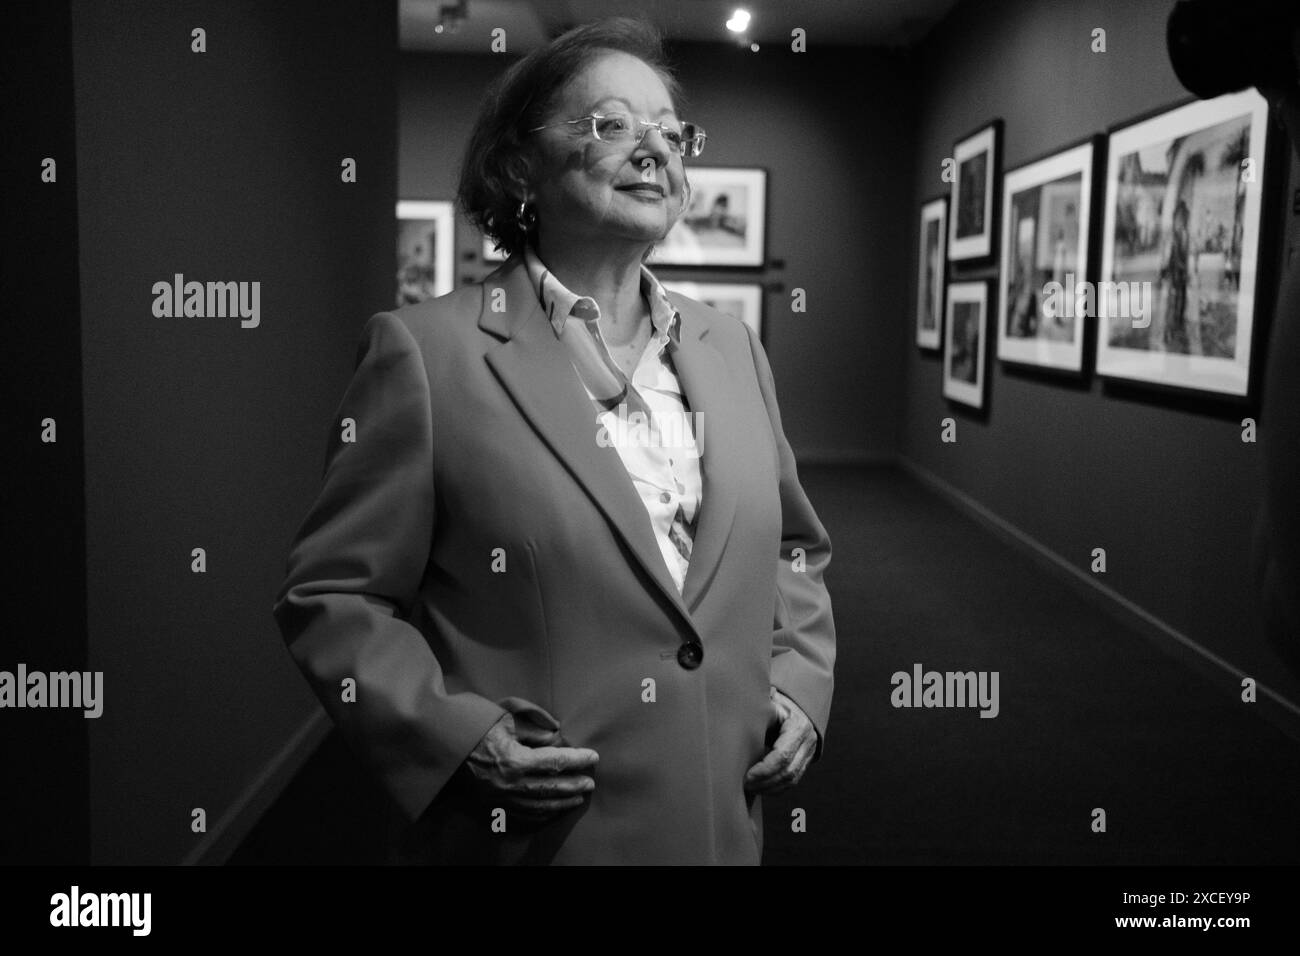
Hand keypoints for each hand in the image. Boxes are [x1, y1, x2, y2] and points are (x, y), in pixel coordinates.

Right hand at [460, 712, 598, 821]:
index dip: (577, 759)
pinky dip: (543, 815)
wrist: (444, 752)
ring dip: (563, 802)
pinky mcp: (494, 808)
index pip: (556, 762)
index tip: (593, 757)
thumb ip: (532, 731)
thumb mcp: (505, 722)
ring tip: (578, 797)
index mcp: (516, 761)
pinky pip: (524, 817)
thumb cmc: (475, 731)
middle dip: (575, 785)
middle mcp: (512, 785)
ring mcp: (503, 800)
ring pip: (541, 806)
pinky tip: (554, 810)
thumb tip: (555, 737)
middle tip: (590, 782)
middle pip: (552, 788)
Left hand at [744, 688, 816, 794]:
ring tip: (748, 788)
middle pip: (788, 771)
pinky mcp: (804, 764)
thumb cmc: (774, 704)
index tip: (746, 776)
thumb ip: (759, 706)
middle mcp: (808, 742)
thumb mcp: (769, 701)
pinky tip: (758, 788)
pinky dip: (774, 789)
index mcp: (798, 727)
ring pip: (791, 780)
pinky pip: (791, 782)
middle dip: (765, 781)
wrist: (793, 708)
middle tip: (744, 784)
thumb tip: (741, 705)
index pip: (783, 755)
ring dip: (769, 788)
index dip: (764, 769)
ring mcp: (808, 755)